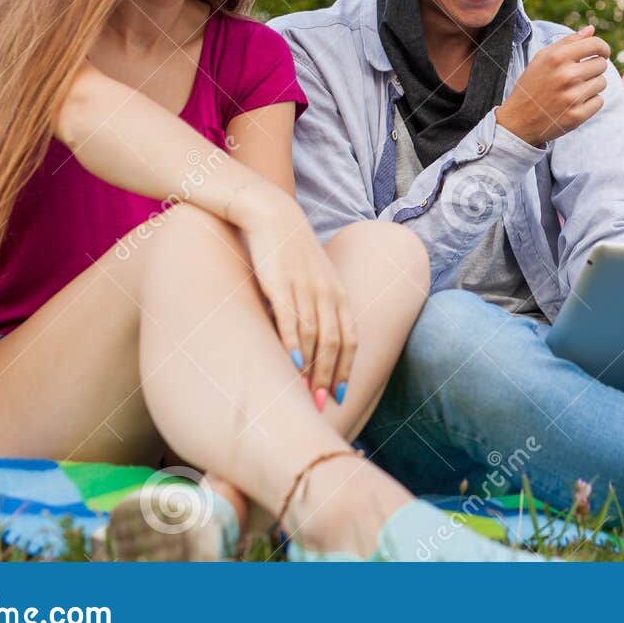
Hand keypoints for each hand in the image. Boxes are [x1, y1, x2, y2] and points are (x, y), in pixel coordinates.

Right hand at [233, 185, 356, 406]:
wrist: (274, 216)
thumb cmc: (292, 253)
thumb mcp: (314, 279)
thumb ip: (319, 307)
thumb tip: (314, 342)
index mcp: (338, 293)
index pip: (350, 338)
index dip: (346, 368)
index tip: (340, 394)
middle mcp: (327, 294)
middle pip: (335, 344)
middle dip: (329, 378)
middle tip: (322, 405)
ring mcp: (306, 290)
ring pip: (314, 337)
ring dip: (313, 369)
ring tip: (306, 395)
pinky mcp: (281, 286)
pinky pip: (290, 320)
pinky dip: (293, 344)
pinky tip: (292, 363)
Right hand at [494, 26, 611, 146]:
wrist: (518, 121)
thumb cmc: (532, 85)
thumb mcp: (542, 58)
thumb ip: (568, 42)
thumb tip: (591, 29)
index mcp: (557, 57)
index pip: (595, 45)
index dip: (603, 48)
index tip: (602, 53)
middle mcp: (566, 75)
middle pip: (601, 64)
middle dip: (594, 68)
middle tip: (579, 75)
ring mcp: (572, 97)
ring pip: (602, 83)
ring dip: (592, 85)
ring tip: (574, 90)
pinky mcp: (577, 116)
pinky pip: (599, 101)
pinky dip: (590, 102)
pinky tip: (575, 103)